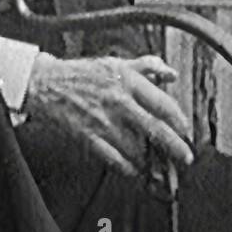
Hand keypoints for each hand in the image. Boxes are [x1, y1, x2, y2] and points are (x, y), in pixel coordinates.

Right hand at [24, 53, 192, 177]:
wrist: (46, 84)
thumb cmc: (82, 74)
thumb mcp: (116, 62)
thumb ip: (148, 66)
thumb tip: (171, 74)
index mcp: (128, 81)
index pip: (163, 104)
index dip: (180, 120)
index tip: (186, 130)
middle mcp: (119, 102)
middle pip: (155, 129)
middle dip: (175, 147)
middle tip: (185, 157)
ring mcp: (104, 122)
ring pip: (137, 148)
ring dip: (151, 160)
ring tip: (159, 166)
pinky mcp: (89, 137)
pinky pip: (114, 159)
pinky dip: (128, 168)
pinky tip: (135, 170)